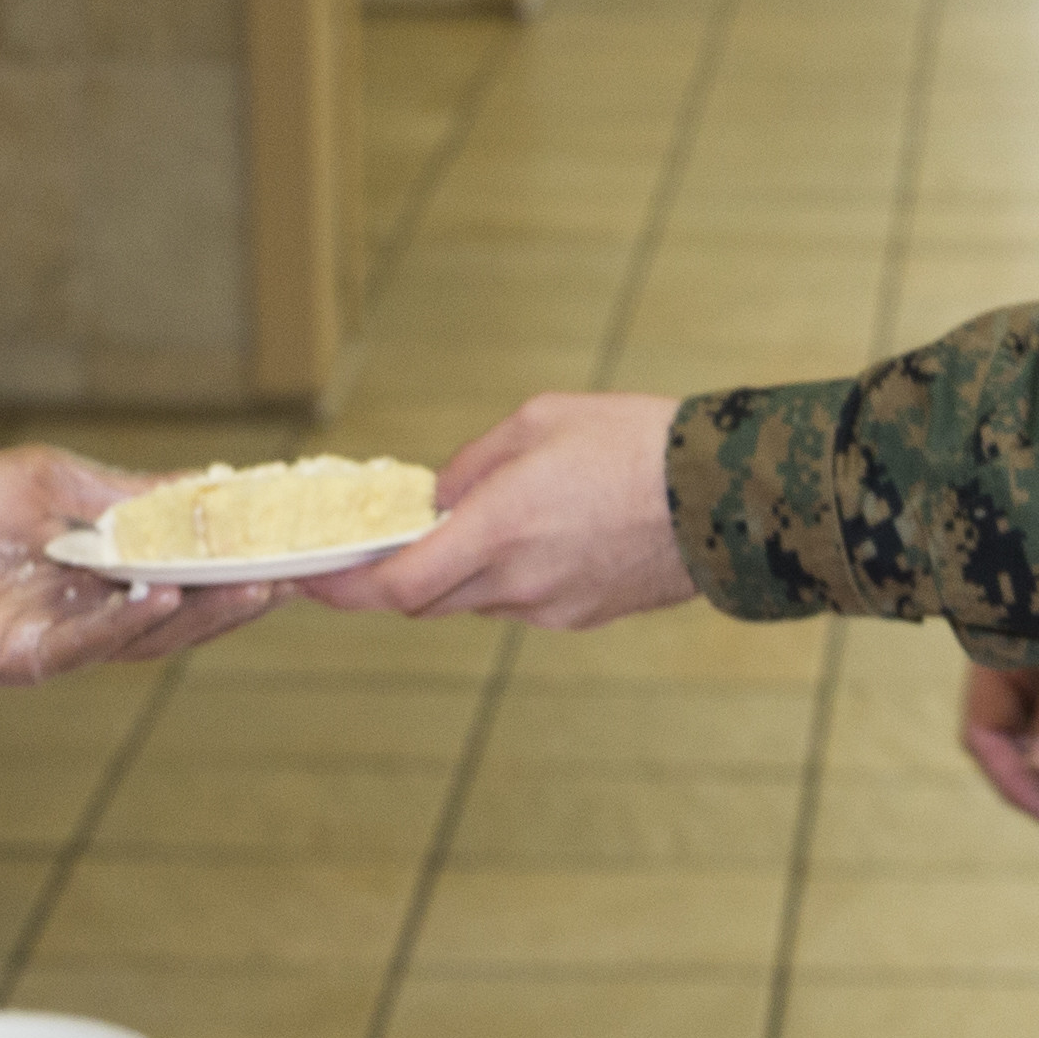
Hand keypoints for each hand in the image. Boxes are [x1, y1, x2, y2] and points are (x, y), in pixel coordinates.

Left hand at [0, 449, 275, 682]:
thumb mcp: (54, 480)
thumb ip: (126, 496)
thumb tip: (205, 488)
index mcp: (99, 574)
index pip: (184, 576)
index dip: (235, 566)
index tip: (290, 546)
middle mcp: (88, 615)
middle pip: (181, 616)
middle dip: (236, 597)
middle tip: (291, 574)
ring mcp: (59, 643)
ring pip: (147, 637)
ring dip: (199, 612)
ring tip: (249, 585)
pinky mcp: (24, 660)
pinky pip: (90, 645)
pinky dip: (130, 620)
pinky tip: (163, 594)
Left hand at [301, 392, 693, 630]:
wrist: (729, 495)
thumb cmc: (635, 441)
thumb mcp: (540, 420)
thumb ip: (473, 463)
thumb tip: (435, 498)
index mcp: (499, 528)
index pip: (396, 584)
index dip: (342, 589)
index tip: (309, 579)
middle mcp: (517, 580)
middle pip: (423, 600)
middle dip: (390, 577)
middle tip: (369, 547)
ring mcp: (551, 607)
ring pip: (472, 603)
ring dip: (453, 575)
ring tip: (472, 526)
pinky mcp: (582, 617)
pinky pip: (518, 604)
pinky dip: (504, 578)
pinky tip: (535, 537)